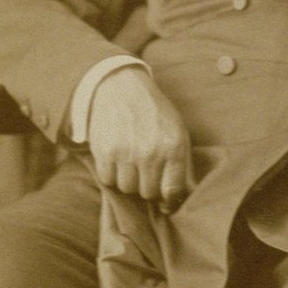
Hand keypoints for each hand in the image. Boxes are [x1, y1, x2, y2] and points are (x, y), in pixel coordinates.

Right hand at [87, 66, 190, 210]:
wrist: (121, 87)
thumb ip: (182, 164)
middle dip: (147, 185)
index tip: (165, 199)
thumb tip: (181, 198)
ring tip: (129, 160)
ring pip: (127, 188)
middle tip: (145, 169)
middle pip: (148, 193)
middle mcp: (151, 152)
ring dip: (128, 179)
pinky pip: (107, 180)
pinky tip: (116, 157)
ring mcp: (127, 152)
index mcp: (174, 147)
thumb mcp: (177, 131)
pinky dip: (110, 173)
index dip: (169, 200)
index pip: (172, 191)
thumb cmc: (154, 113)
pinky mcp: (105, 152)